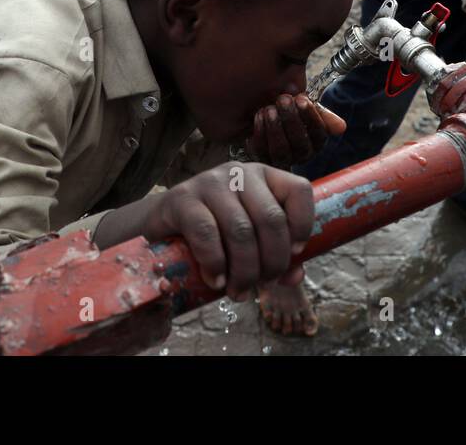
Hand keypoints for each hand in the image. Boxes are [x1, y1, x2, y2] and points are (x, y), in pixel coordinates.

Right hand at [141, 161, 313, 300]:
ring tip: (240, 291)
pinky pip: (207, 234)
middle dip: (272, 262)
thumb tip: (295, 276)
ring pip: (241, 231)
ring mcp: (210, 182)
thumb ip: (276, 253)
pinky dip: (216, 264)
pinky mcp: (182, 198)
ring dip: (245, 271)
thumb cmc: (215, 230)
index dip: (303, 226)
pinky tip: (217, 280)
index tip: (294, 255)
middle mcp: (239, 173)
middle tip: (263, 285)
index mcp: (264, 176)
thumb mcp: (251, 237)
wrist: (163, 223)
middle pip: (271, 219)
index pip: (299, 190)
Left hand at [247, 93, 346, 167]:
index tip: (301, 98)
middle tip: (283, 99)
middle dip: (291, 120)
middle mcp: (302, 155)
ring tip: (269, 108)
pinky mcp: (264, 160)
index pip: (318, 134)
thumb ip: (322, 113)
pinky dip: (260, 132)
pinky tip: (258, 115)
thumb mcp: (306, 108)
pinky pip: (262, 151)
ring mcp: (283, 160)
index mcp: (316, 142)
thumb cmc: (290, 110)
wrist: (267, 113)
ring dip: (275, 128)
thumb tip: (342, 128)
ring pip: (281, 150)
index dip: (310, 116)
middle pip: (300, 144)